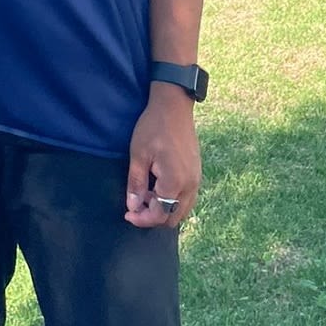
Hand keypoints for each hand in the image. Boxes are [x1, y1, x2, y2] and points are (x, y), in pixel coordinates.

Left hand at [125, 87, 201, 228]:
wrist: (174, 107)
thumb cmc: (153, 128)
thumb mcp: (138, 155)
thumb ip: (136, 183)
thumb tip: (133, 207)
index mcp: (174, 182)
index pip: (159, 214)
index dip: (142, 219)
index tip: (127, 214)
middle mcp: (190, 186)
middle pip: (173, 217)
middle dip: (153, 216)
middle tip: (136, 203)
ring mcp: (196, 180)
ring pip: (182, 210)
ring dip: (163, 209)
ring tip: (146, 194)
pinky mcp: (197, 174)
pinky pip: (187, 198)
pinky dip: (172, 201)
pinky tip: (158, 188)